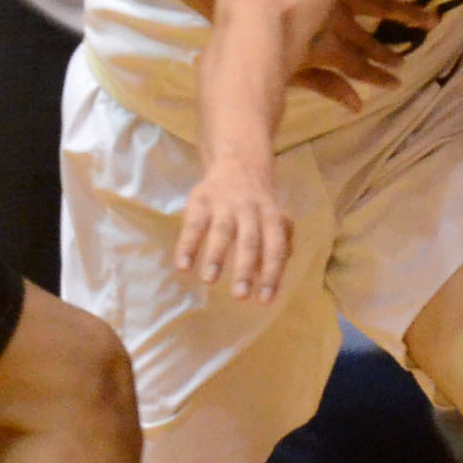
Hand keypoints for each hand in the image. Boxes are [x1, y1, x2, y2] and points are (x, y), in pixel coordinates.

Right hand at [176, 154, 290, 303]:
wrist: (238, 162)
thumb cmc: (259, 204)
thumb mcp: (276, 218)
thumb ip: (279, 246)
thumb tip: (270, 277)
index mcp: (272, 217)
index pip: (276, 247)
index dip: (271, 274)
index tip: (264, 300)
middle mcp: (250, 209)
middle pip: (250, 241)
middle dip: (244, 270)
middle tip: (240, 296)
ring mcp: (224, 204)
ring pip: (222, 231)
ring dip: (216, 257)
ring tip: (210, 281)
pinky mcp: (201, 200)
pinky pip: (194, 224)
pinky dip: (187, 245)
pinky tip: (183, 266)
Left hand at [293, 0, 434, 108]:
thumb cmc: (256, 39)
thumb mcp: (289, 70)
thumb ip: (326, 86)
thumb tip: (357, 105)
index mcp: (326, 49)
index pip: (358, 68)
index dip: (377, 77)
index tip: (396, 83)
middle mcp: (339, 23)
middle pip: (372, 41)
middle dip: (391, 51)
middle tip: (411, 58)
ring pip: (381, 7)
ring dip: (407, 15)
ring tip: (432, 19)